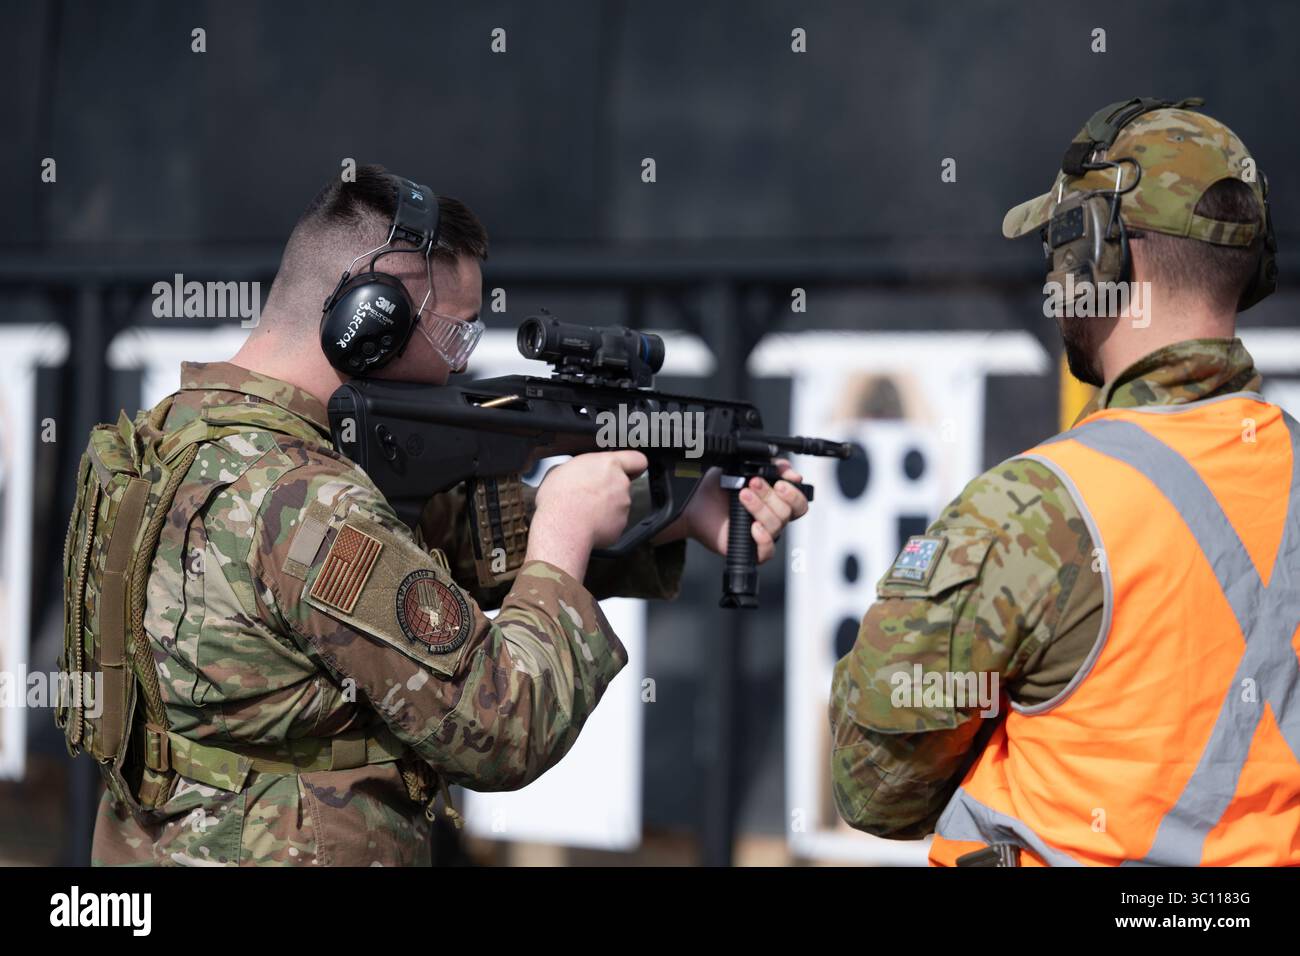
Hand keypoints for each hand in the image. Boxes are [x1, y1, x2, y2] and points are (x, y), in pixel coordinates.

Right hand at [527, 451, 648, 579]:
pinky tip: (586, 524)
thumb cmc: (559, 498)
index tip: (627, 468)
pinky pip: (613, 522)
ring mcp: (623, 506)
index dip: (633, 464)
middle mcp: (621, 483)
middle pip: (622, 483)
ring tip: (583, 511)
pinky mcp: (620, 525)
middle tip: (589, 494)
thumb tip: (577, 473)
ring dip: (605, 507)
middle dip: (610, 489)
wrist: (563, 526)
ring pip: (618, 504)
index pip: (637, 459)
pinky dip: (603, 524)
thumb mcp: (562, 470)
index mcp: (608, 465)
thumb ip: (581, 468)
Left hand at [658, 460, 808, 563]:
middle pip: (789, 512)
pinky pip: (767, 551)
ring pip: (776, 525)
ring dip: (760, 508)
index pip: (799, 502)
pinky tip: (752, 526)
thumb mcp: (743, 467)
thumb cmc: (719, 486)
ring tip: (742, 495)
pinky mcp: (749, 549)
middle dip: (772, 495)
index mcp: (776, 501)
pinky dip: (763, 538)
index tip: (780, 481)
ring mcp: (762, 534)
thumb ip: (768, 465)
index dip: (794, 492)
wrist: (695, 501)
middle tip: (754, 483)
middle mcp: (772, 518)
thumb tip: (788, 469)